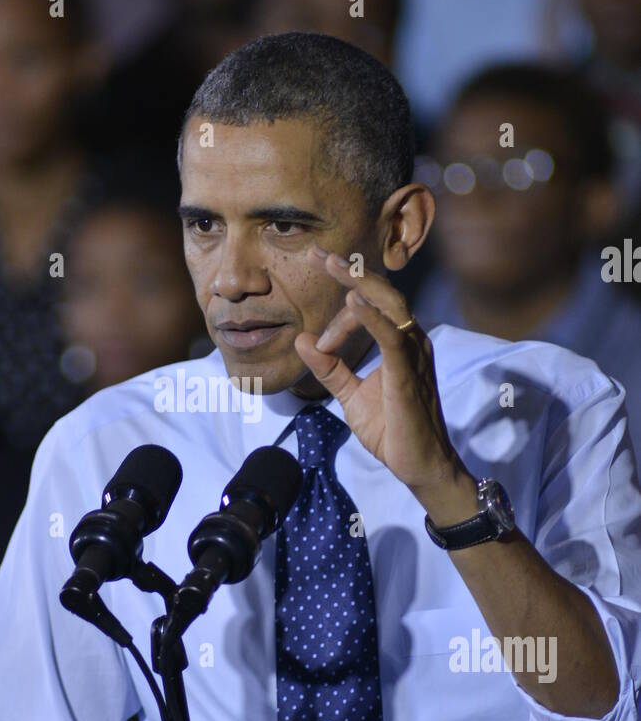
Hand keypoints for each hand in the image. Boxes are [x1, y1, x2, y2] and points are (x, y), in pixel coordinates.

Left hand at [295, 249, 474, 514]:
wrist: (417, 466)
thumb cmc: (392, 429)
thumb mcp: (350, 395)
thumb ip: (329, 369)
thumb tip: (302, 340)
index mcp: (398, 342)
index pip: (369, 306)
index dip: (340, 301)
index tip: (315, 305)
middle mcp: (410, 341)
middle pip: (382, 293)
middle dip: (350, 272)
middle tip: (318, 254)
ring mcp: (413, 355)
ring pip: (390, 305)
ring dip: (358, 284)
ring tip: (332, 265)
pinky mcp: (409, 374)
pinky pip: (393, 337)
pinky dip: (373, 317)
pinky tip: (352, 302)